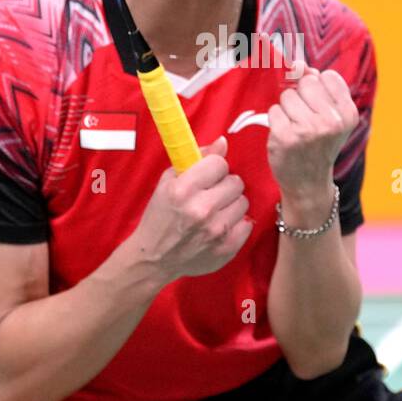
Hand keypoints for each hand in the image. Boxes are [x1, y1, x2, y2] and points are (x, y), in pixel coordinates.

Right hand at [132, 136, 252, 280]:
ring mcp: (216, 231)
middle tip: (211, 195)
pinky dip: (236, 225)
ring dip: (231, 205)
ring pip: (243, 202)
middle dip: (224, 186)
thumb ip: (196, 159)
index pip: (220, 163)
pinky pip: (247, 224)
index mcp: (183, 190)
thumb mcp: (168, 182)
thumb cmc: (160, 216)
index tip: (208, 175)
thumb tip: (223, 142)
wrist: (155, 258)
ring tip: (216, 211)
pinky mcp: (227, 248)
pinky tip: (220, 226)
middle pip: (235, 182)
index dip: (214, 168)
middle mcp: (201, 210)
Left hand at [267, 65, 360, 197]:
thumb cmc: (318, 145)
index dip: (318, 88)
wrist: (308, 183)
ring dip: (287, 109)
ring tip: (296, 128)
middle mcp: (331, 121)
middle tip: (306, 120)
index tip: (319, 106)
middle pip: (306, 83)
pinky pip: (274, 110)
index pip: (327, 76)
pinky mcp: (285, 137)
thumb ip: (320, 88)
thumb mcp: (332, 118)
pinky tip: (285, 136)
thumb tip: (299, 65)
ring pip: (288, 95)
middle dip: (301, 97)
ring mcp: (308, 130)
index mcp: (348, 113)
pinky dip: (276, 121)